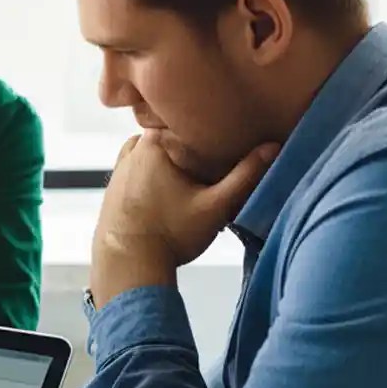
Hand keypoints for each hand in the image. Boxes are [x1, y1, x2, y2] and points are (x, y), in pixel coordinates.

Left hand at [90, 132, 278, 307]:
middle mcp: (132, 149)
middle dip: (193, 152)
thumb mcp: (215, 206)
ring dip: (173, 164)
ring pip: (156, 154)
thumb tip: (273, 147)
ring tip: (192, 186)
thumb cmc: (170, 235)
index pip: (191, 122)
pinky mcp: (113, 187)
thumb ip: (245, 176)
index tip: (228, 150)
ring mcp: (119, 168)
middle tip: (211, 174)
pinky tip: (169, 196)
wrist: (127, 265)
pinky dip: (154, 178)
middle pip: (173, 138)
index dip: (212, 136)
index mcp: (156, 142)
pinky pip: (140, 171)